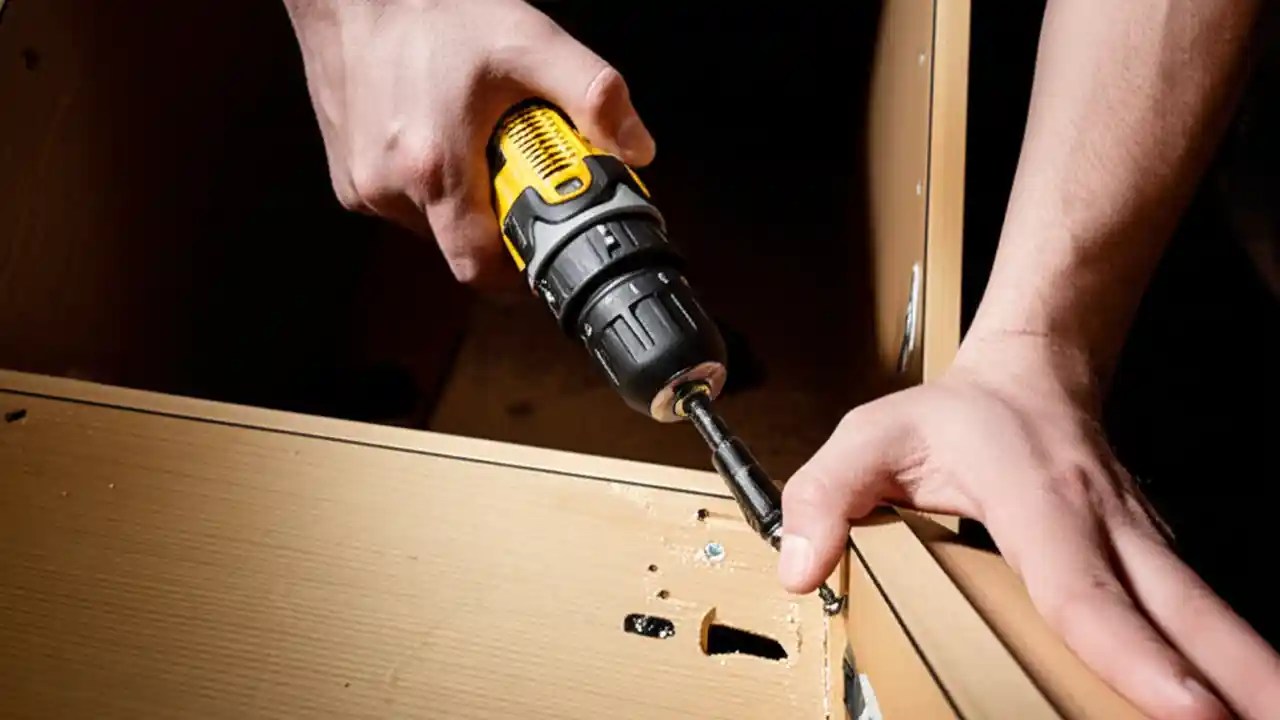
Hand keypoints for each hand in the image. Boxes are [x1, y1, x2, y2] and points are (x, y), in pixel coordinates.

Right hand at [282, 0, 655, 286]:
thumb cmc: (436, 13)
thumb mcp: (530, 42)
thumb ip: (591, 94)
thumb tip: (635, 148)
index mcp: (435, 170)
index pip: (482, 270)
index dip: (520, 269)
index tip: (547, 244)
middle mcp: (389, 189)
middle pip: (462, 248)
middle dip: (498, 222)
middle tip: (518, 175)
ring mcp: (362, 188)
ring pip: (432, 228)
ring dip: (462, 203)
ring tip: (473, 144)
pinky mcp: (346, 180)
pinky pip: (402, 205)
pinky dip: (428, 186)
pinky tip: (436, 136)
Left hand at [779, 335, 1279, 719]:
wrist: (1033, 370)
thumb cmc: (957, 413)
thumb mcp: (870, 436)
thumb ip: (823, 496)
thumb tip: (799, 568)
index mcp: (1037, 498)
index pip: (1084, 587)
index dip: (1132, 652)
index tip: (1186, 708)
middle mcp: (1106, 521)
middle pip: (1182, 609)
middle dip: (1235, 674)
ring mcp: (1140, 537)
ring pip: (1204, 608)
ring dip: (1249, 670)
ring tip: (1271, 718)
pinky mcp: (1153, 552)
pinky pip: (1190, 611)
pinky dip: (1226, 654)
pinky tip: (1243, 695)